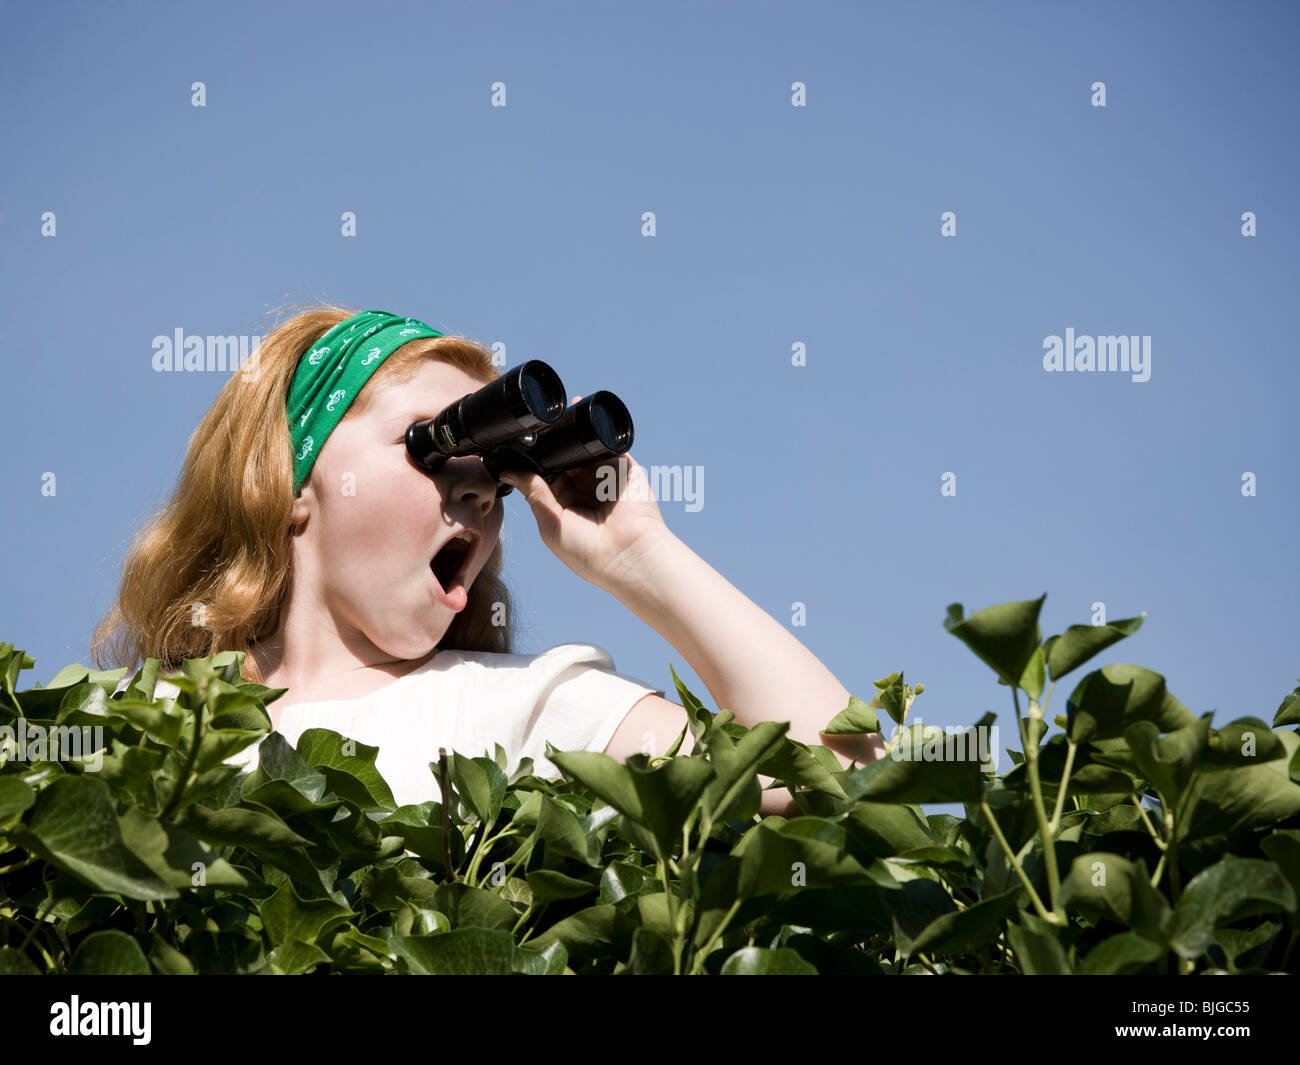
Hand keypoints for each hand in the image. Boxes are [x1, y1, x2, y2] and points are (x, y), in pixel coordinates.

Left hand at [499, 395, 674, 588]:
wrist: (628, 555)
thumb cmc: (588, 551)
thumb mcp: (550, 523)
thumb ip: (533, 493)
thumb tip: (507, 471)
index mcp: (564, 503)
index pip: (544, 473)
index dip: (530, 461)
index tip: (511, 446)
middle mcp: (584, 487)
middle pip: (561, 456)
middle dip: (547, 443)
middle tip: (529, 428)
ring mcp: (604, 475)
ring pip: (581, 446)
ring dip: (568, 432)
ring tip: (552, 420)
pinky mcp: (622, 465)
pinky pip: (606, 441)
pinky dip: (594, 429)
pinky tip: (578, 420)